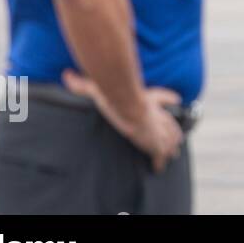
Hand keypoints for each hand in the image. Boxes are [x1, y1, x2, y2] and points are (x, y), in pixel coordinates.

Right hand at [63, 69, 182, 172]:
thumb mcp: (99, 87)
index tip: (177, 99)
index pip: (163, 96)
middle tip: (177, 137)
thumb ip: (81, 84)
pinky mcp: (155, 143)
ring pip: (169, 138)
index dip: (170, 98)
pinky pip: (160, 154)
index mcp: (148, 100)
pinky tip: (160, 167)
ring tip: (173, 152)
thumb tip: (66, 75)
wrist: (129, 107)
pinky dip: (160, 161)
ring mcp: (157, 129)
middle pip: (170, 122)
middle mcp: (157, 115)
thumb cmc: (116, 97)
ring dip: (171, 145)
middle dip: (173, 130)